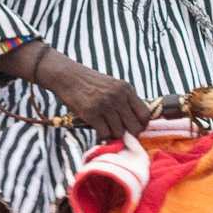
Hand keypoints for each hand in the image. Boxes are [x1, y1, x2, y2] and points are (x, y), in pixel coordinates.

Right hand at [32, 50, 152, 141]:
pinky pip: (104, 134)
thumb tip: (135, 124)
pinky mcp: (91, 113)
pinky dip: (102, 136)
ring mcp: (105, 105)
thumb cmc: (90, 83)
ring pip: (119, 133)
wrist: (67, 76)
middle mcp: (118, 97)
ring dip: (112, 135)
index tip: (134, 129)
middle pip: (135, 127)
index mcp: (126, 89)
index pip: (145, 115)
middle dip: (128, 134)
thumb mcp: (112, 86)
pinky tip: (97, 130)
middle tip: (119, 132)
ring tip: (105, 128)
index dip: (141, 125)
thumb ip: (124, 101)